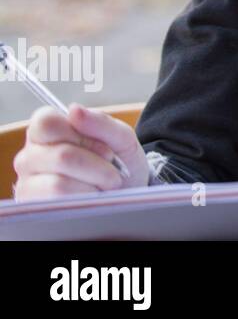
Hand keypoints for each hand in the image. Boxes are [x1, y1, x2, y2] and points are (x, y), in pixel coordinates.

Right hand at [13, 103, 151, 199]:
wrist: (127, 193)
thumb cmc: (118, 162)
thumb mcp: (121, 137)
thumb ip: (100, 122)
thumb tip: (74, 110)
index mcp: (46, 131)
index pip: (46, 122)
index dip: (81, 135)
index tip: (104, 147)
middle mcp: (30, 156)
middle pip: (61, 156)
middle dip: (98, 165)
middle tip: (112, 170)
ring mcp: (28, 184)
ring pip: (59, 184)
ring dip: (93, 185)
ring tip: (105, 185)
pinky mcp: (34, 209)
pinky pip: (59, 204)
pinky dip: (85, 200)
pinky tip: (92, 197)